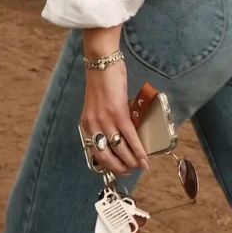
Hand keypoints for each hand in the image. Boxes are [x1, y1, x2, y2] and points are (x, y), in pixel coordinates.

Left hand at [81, 59, 149, 175]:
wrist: (102, 62)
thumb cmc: (102, 81)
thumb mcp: (98, 106)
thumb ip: (106, 121)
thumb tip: (121, 135)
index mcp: (86, 125)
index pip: (96, 154)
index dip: (109, 166)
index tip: (120, 170)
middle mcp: (93, 126)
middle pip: (107, 157)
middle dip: (121, 168)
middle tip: (132, 170)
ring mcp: (105, 120)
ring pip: (119, 150)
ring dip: (132, 161)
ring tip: (141, 165)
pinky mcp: (118, 113)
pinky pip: (129, 137)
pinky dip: (139, 150)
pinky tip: (145, 158)